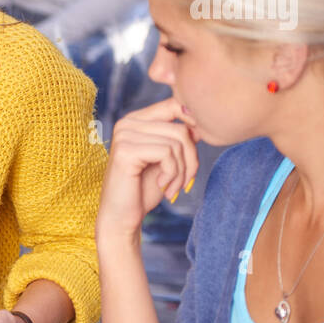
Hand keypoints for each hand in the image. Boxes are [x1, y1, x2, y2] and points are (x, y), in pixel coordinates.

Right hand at [96, 96, 198, 242]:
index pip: (174, 105)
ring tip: (173, 187)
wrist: (122, 217)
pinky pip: (166, 153)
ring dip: (182, 170)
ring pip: (177, 142)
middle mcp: (127, 123)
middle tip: (185, 181)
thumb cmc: (143, 190)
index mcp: (136, 120)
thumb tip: (201, 125)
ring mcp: (124, 135)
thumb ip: (180, 139)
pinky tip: (163, 186)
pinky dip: (172, 174)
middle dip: (191, 159)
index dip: (193, 124)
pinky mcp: (125, 151)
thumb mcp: (168, 160)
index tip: (195, 151)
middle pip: (180, 129)